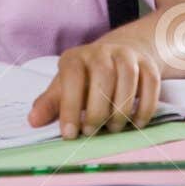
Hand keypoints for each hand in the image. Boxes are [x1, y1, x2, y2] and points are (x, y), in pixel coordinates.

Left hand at [27, 33, 161, 137]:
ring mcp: (127, 56)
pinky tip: (135, 123)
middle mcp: (102, 52)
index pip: (72, 77)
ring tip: (113, 128)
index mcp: (76, 57)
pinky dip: (144, 108)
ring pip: (128, 79)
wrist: (120, 54)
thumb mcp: (64, 87)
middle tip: (92, 132)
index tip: (70, 134)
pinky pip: (151, 85)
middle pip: (103, 77)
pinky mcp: (148, 65)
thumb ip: (50, 104)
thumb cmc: (87, 78)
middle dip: (97, 111)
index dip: (70, 106)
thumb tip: (33, 121)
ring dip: (121, 110)